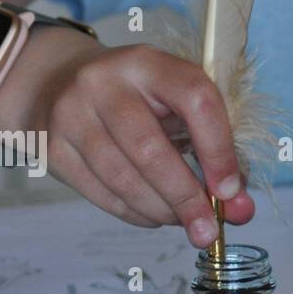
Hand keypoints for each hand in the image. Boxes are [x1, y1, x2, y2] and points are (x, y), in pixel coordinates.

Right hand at [0, 27, 255, 246]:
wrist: (56, 83)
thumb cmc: (137, 100)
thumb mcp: (176, 106)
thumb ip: (215, 153)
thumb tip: (240, 210)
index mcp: (149, 63)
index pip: (195, 98)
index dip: (218, 149)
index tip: (229, 190)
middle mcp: (104, 82)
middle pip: (151, 151)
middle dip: (186, 198)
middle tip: (208, 230)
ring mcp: (71, 114)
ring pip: (124, 179)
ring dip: (162, 211)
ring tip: (183, 221)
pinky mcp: (52, 147)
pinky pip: (102, 194)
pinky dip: (136, 214)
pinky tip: (154, 215)